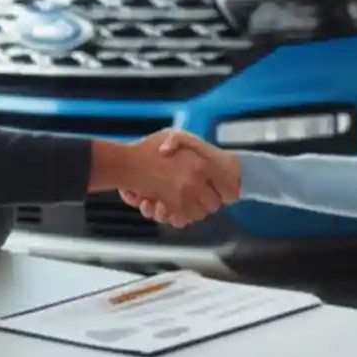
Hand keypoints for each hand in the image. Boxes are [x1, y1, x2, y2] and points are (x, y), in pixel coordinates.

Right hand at [88, 134, 229, 226]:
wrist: (127, 164)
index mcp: (202, 165)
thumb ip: (196, 145)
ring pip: (200, 214)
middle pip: (215, 204)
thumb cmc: (149, 148)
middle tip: (204, 195)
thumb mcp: (177, 136)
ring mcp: (182, 197)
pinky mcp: (170, 208)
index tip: (225, 190)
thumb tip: (213, 158)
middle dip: (210, 201)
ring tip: (189, 199)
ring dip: (196, 209)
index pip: (229, 187)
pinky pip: (184, 219)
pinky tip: (177, 206)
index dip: (227, 190)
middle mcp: (195, 183)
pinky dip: (182, 216)